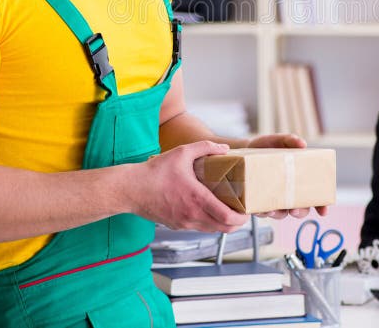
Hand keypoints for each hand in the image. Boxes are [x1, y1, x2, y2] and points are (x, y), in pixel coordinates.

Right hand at [129, 141, 248, 232]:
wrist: (130, 189)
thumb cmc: (154, 172)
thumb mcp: (182, 153)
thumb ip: (205, 147)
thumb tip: (224, 148)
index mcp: (197, 199)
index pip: (227, 217)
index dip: (242, 217)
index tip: (248, 210)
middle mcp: (192, 215)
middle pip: (224, 229)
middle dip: (237, 223)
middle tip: (242, 211)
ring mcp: (184, 223)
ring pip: (212, 230)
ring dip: (223, 224)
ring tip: (229, 210)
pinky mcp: (176, 225)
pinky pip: (199, 228)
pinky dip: (209, 223)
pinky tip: (209, 210)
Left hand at [245, 133, 327, 218]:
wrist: (246, 148)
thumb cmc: (268, 146)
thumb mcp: (280, 141)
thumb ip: (290, 140)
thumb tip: (302, 144)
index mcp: (300, 180)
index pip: (316, 196)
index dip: (321, 205)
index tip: (323, 211)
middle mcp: (290, 192)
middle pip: (301, 209)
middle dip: (300, 212)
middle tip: (295, 210)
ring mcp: (275, 198)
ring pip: (281, 214)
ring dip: (278, 214)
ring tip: (272, 210)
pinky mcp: (259, 200)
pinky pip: (262, 212)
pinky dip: (262, 212)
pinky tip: (260, 208)